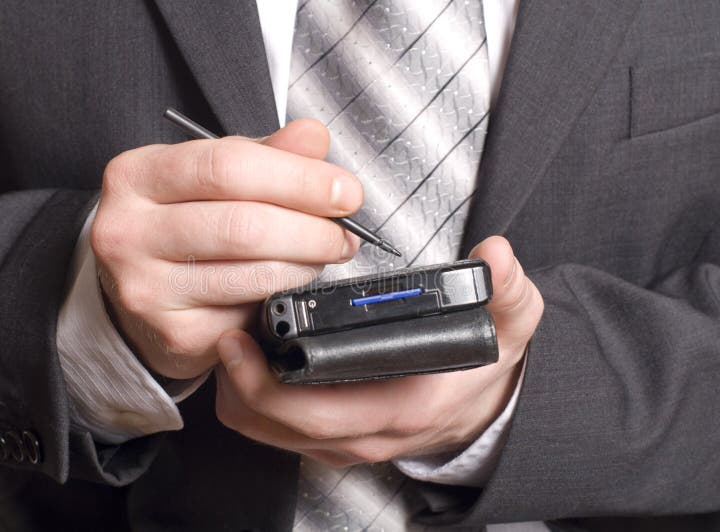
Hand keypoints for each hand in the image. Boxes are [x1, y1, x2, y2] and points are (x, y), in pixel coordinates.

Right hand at [91, 120, 362, 378]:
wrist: (134, 287)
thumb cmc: (178, 222)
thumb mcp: (209, 175)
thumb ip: (263, 155)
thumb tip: (312, 137)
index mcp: (136, 176)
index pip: (228, 166)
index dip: (299, 178)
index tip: (343, 190)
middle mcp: (128, 232)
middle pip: (243, 224)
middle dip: (312, 229)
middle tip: (343, 232)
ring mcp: (146, 288)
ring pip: (252, 273)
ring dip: (306, 264)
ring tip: (323, 254)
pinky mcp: (173, 332)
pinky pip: (249, 313)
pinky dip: (281, 296)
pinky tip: (288, 283)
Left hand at [214, 236, 543, 465]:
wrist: (488, 405)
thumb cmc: (487, 366)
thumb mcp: (510, 323)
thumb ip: (505, 288)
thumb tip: (495, 258)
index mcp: (402, 408)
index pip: (320, 414)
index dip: (268, 386)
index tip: (240, 342)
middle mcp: (369, 434)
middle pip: (280, 427)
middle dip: (240, 385)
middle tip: (225, 336)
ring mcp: (350, 441)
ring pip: (272, 434)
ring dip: (242, 395)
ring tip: (232, 346)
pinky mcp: (338, 439)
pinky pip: (280, 432)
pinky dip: (256, 403)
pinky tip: (252, 365)